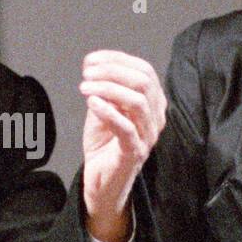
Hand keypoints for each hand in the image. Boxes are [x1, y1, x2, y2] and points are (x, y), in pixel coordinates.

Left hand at [79, 50, 166, 241]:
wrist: (100, 181)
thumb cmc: (104, 144)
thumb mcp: (104, 109)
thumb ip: (104, 89)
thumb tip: (95, 66)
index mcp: (152, 103)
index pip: (144, 70)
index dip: (117, 60)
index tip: (91, 60)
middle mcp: (156, 118)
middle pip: (144, 82)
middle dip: (113, 71)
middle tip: (87, 73)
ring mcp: (148, 136)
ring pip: (138, 101)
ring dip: (108, 88)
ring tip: (85, 87)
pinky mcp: (135, 153)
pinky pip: (127, 128)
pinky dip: (108, 112)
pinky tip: (92, 103)